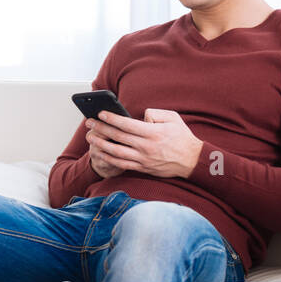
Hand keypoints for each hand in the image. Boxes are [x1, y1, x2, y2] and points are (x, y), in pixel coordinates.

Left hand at [86, 108, 203, 178]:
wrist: (191, 160)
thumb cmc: (182, 137)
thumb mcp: (172, 118)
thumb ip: (154, 113)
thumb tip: (140, 115)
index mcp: (153, 133)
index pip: (127, 124)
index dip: (112, 118)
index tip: (101, 113)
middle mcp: (146, 147)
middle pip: (118, 137)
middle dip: (101, 129)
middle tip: (89, 123)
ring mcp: (143, 159)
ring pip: (116, 152)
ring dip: (100, 144)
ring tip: (90, 138)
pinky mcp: (142, 168)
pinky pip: (121, 164)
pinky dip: (108, 158)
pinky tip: (99, 153)